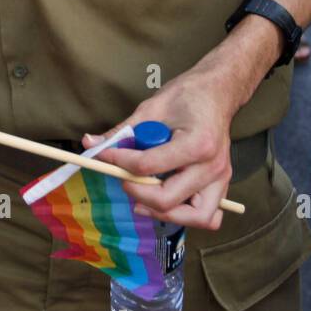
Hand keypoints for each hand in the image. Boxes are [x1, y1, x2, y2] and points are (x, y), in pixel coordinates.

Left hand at [83, 61, 234, 231]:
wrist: (218, 92)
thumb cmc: (188, 96)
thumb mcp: (151, 108)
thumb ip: (121, 131)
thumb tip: (89, 143)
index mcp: (197, 143)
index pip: (148, 166)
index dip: (119, 162)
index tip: (106, 156)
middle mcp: (213, 166)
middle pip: (168, 199)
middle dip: (137, 192)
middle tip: (124, 179)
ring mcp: (221, 178)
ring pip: (197, 217)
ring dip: (164, 213)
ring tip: (143, 199)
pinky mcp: (222, 185)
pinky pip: (209, 216)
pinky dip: (187, 216)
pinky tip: (167, 202)